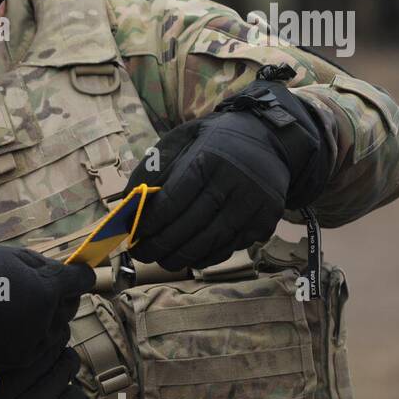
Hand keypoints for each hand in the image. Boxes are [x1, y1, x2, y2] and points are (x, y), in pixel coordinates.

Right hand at [0, 245, 93, 369]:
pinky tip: (19, 328)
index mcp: (48, 288)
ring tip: (31, 312)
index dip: (82, 276)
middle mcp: (48, 318)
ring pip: (60, 331)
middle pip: (71, 307)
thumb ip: (42, 265)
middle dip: (64, 298)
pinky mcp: (22, 358)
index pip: (81, 280)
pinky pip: (41, 348)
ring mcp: (36, 341)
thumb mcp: (13, 256)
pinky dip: (36, 338)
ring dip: (52, 320)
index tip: (80, 275)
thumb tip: (62, 270)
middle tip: (47, 292)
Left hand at [126, 72, 329, 271]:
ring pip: (209, 243)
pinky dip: (205, 258)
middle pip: (189, 226)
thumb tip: (129, 203)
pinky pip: (229, 248)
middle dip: (159, 246)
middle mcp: (234, 182)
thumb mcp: (182, 138)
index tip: (133, 234)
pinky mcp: (265, 221)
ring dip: (180, 257)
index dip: (149, 223)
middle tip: (141, 253)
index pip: (172, 201)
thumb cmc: (214, 141)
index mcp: (209, 159)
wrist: (269, 140)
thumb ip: (155, 168)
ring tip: (161, 260)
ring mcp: (253, 205)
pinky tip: (189, 258)